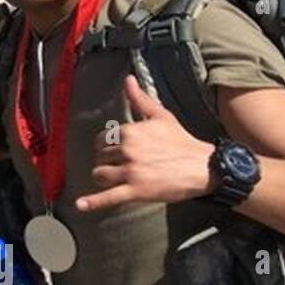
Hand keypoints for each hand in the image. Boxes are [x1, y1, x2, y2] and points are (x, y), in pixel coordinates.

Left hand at [75, 75, 214, 212]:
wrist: (204, 167)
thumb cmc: (182, 141)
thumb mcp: (161, 116)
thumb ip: (140, 99)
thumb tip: (128, 79)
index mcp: (129, 132)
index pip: (101, 141)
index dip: (106, 147)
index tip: (115, 152)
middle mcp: (127, 150)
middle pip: (99, 158)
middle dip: (106, 162)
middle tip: (121, 166)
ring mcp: (131, 171)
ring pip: (100, 175)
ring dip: (104, 178)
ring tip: (115, 179)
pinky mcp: (136, 190)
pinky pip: (109, 197)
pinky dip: (93, 202)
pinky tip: (80, 205)